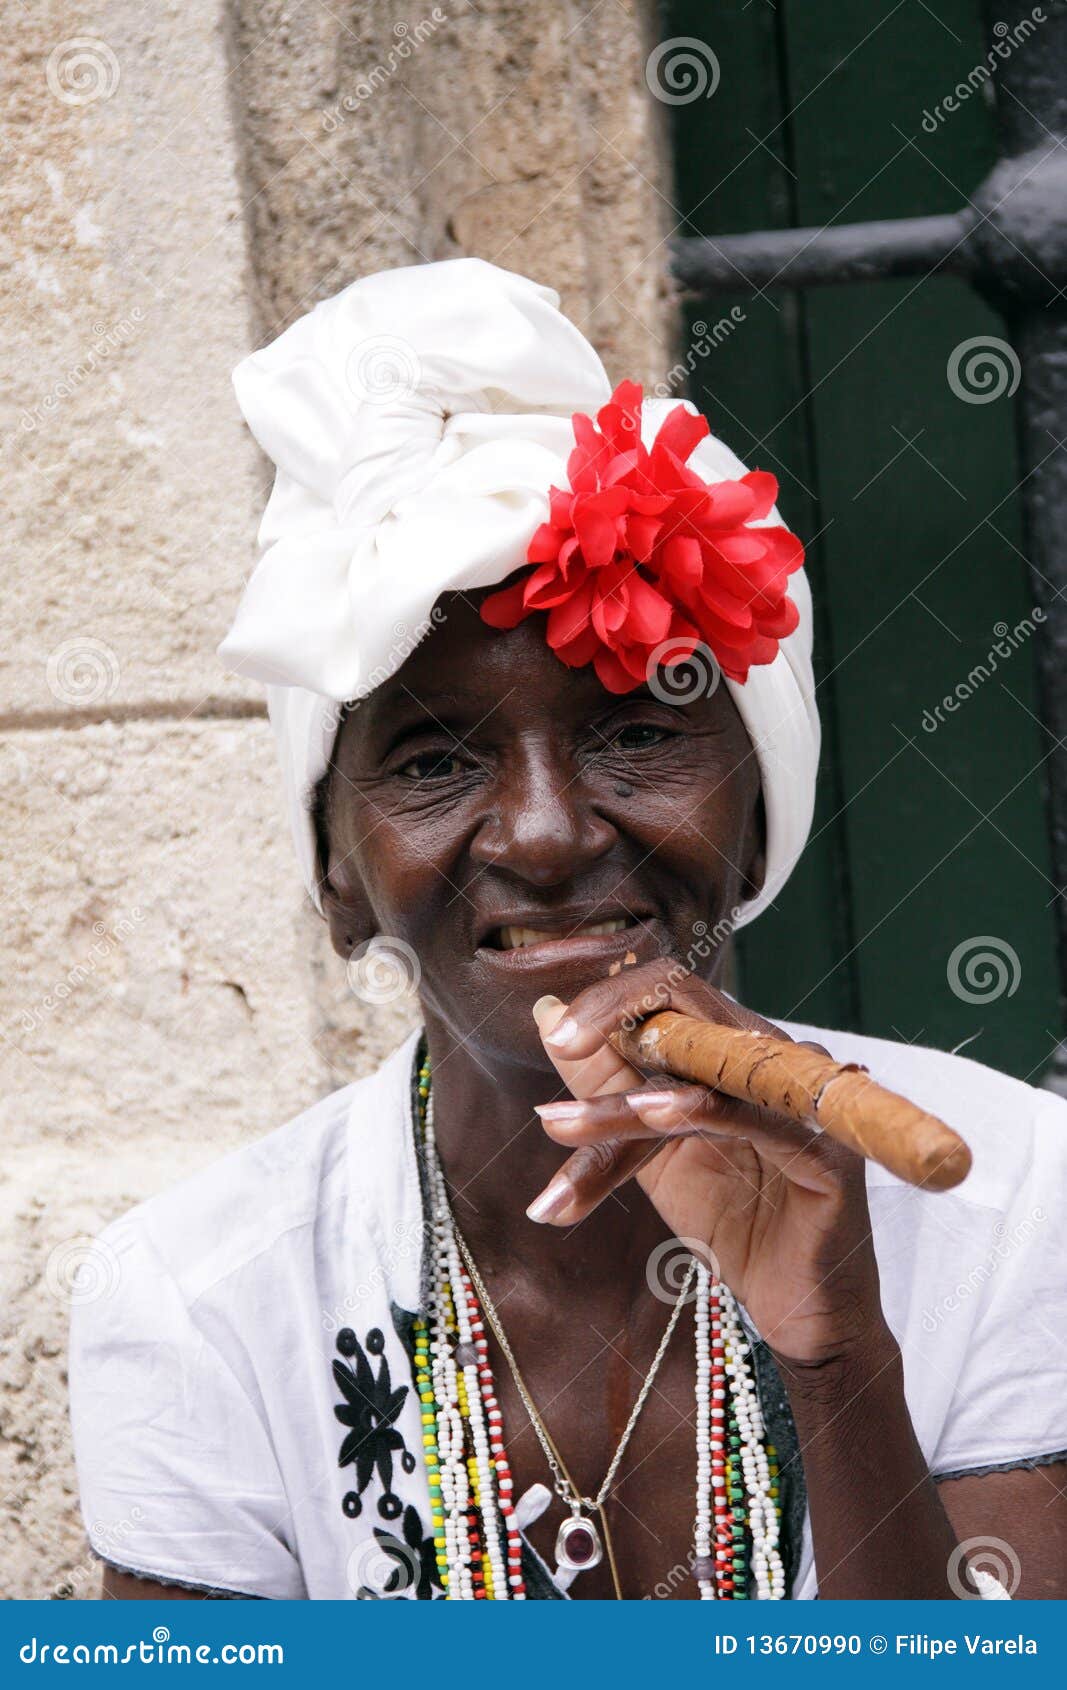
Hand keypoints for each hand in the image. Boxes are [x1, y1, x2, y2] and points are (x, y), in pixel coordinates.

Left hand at [528, 958, 889, 1368]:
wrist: (800, 1314)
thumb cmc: (735, 1225)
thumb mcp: (649, 1153)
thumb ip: (607, 1088)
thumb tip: (549, 1014)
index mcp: (734, 1051)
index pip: (670, 991)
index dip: (609, 1000)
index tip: (555, 1033)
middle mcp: (772, 1058)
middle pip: (685, 1008)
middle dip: (612, 1021)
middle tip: (558, 1046)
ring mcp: (803, 1096)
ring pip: (702, 1070)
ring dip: (624, 1101)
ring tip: (562, 1124)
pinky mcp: (826, 1146)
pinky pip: (753, 1115)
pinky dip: (699, 1109)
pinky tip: (653, 1113)